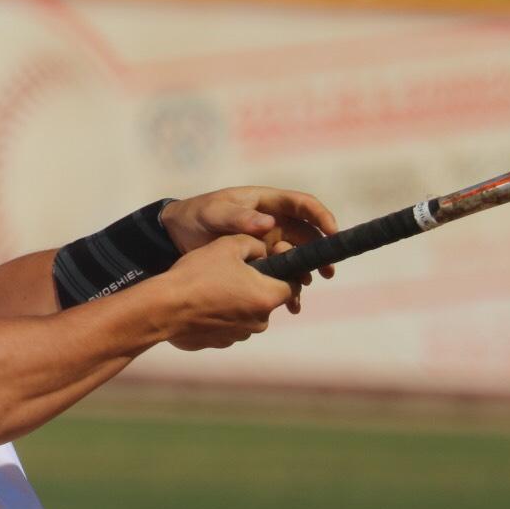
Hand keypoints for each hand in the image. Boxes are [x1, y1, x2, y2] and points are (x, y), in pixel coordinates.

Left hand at [160, 186, 338, 311]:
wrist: (176, 235)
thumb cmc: (196, 216)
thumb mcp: (213, 213)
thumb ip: (238, 218)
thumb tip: (269, 223)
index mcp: (267, 203)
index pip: (303, 205)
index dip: (322, 216)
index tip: (333, 233)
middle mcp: (274, 221)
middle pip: (308, 235)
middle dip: (319, 252)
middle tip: (326, 272)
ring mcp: (269, 242)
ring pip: (297, 257)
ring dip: (305, 273)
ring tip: (302, 290)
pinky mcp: (261, 261)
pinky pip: (282, 273)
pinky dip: (288, 288)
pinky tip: (291, 305)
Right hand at [161, 233, 294, 350]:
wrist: (163, 308)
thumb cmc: (197, 275)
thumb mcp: (227, 245)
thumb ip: (253, 244)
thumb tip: (262, 250)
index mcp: (268, 296)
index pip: (292, 286)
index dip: (282, 273)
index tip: (264, 265)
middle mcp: (260, 321)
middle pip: (267, 300)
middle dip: (254, 287)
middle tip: (230, 273)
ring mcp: (240, 335)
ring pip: (247, 314)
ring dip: (236, 302)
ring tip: (212, 289)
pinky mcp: (221, 342)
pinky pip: (228, 325)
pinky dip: (220, 316)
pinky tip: (201, 304)